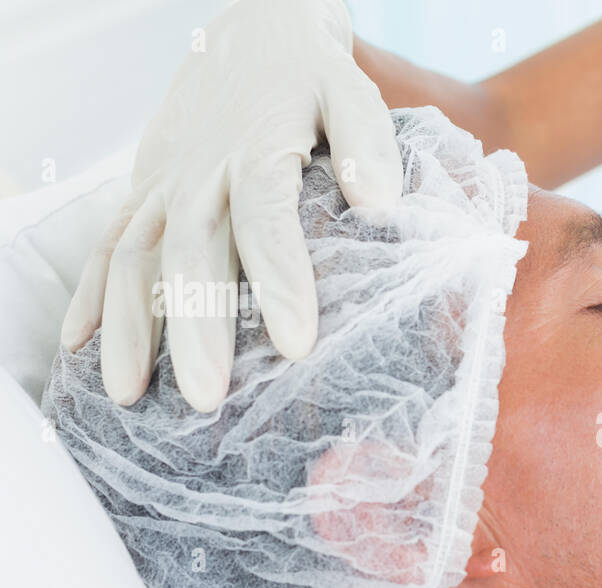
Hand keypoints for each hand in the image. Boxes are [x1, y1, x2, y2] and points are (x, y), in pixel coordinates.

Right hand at [60, 0, 402, 410]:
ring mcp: (163, 182)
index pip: (265, 221)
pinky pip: (106, 242)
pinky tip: (80, 347)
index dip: (279, 283)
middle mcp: (200, 171)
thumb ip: (367, 145)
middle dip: (194, 327)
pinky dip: (88, 294)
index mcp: (257, 151)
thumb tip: (381, 204)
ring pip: (134, 255)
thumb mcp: (352, 95)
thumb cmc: (312, 79)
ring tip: (129, 395)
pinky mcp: (143, 189)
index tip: (294, 345)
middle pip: (190, 252)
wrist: (252, 36)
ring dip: (128, 326)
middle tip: (206, 395)